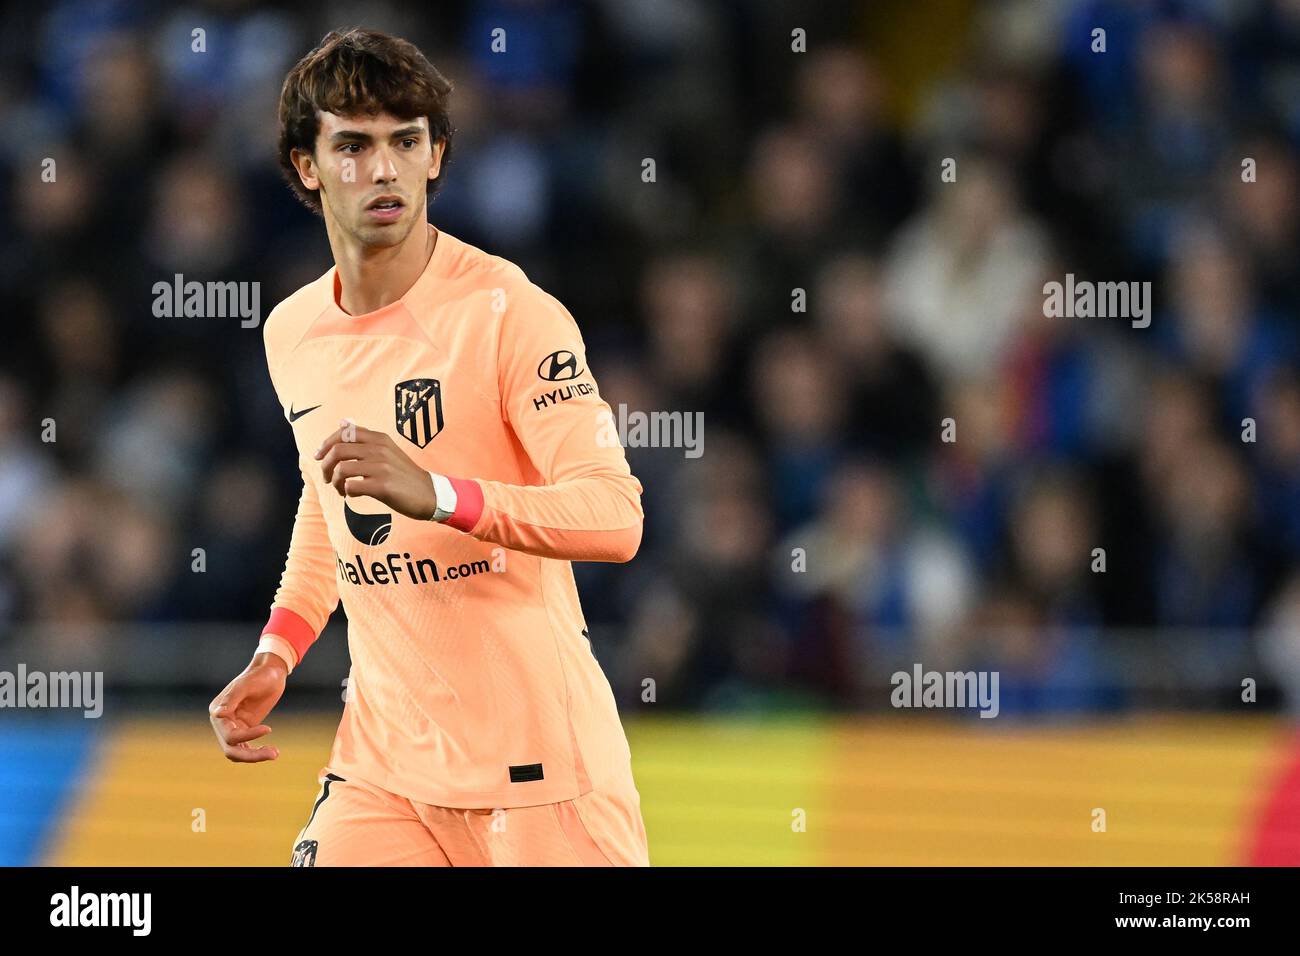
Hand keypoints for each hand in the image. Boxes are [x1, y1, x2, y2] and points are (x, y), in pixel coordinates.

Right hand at [209, 652, 286, 762]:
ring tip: (275, 754)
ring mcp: (233, 727)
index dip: (248, 736)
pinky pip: (246, 747)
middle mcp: (222, 722)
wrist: (271, 673)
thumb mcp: (247, 684)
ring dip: (255, 756)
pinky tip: (271, 751)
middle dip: (250, 755)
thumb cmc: (259, 676)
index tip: (268, 729)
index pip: (229, 735)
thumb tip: (217, 714)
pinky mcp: (245, 729)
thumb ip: (231, 698)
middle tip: (274, 754)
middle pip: (231, 749)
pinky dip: (257, 752)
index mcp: (218, 711)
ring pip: (238, 752)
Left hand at [315, 421, 437, 519]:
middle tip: (326, 477)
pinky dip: (346, 492)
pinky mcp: (382, 486)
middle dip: (325, 465)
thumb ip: (365, 439)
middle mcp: (380, 449)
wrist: (430, 494)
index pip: (344, 432)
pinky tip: (352, 495)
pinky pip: (351, 486)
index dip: (326, 444)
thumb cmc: (404, 475)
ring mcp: (381, 467)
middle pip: (338, 450)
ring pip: (342, 469)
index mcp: (379, 439)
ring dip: (335, 482)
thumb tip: (342, 422)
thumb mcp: (388, 450)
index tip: (320, 456)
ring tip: (340, 489)